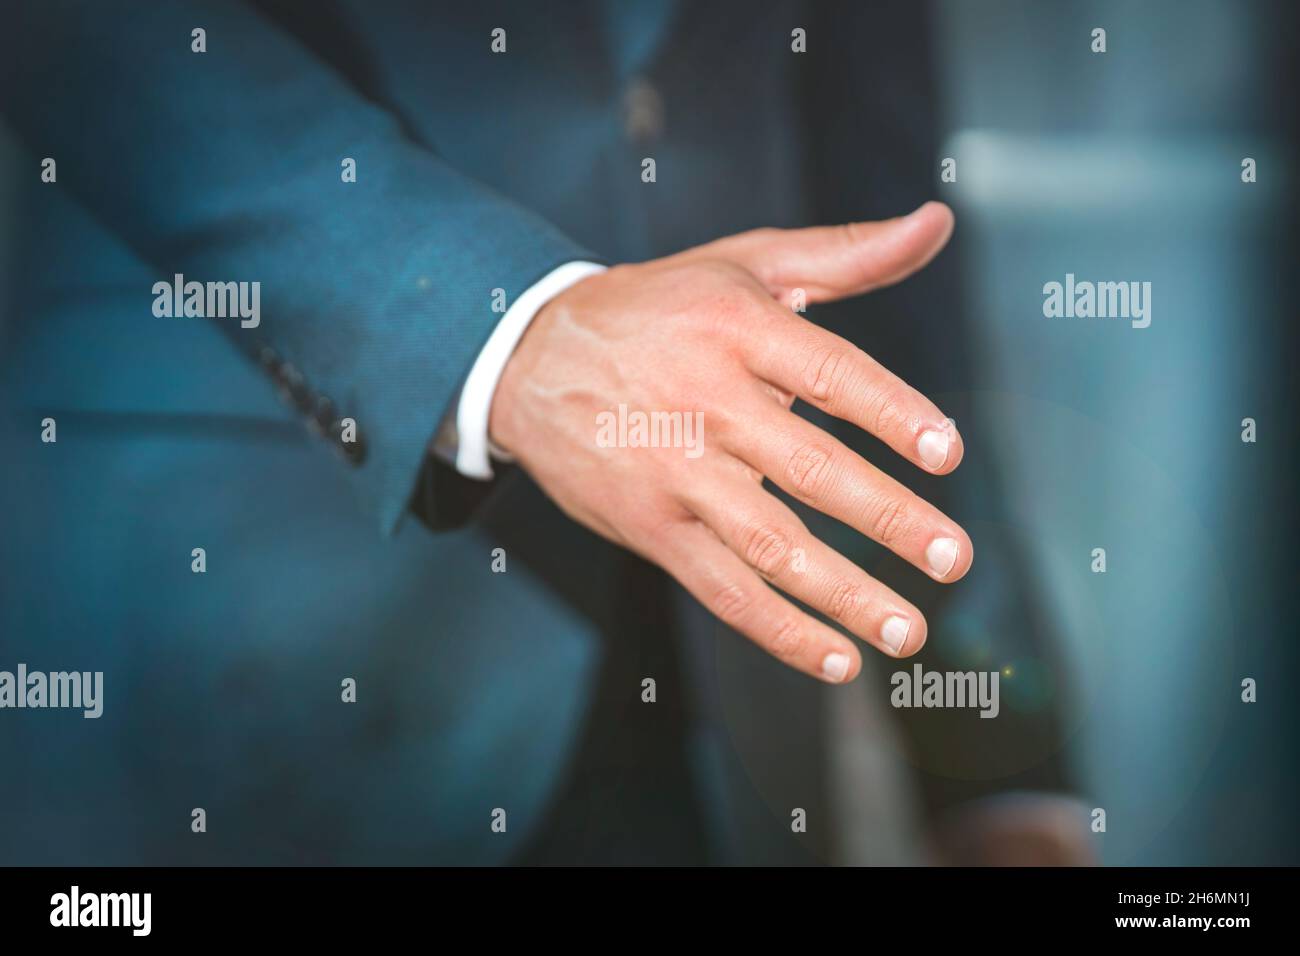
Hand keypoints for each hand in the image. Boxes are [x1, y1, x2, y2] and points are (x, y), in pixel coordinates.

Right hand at [489, 202, 970, 683]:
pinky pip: (722, 588)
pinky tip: (837, 656)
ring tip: (910, 630)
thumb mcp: (743, 262)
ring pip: (769, 543)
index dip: (892, 413)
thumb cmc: (658, 307)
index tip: (948, 454)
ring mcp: (674, 472)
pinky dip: (780, 629)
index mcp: (735, 327)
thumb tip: (937, 221)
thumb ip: (846, 253)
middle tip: (953, 558)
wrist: (530, 358)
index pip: (827, 373)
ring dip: (844, 593)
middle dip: (887, 519)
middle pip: (808, 468)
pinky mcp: (650, 527)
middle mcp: (705, 400)